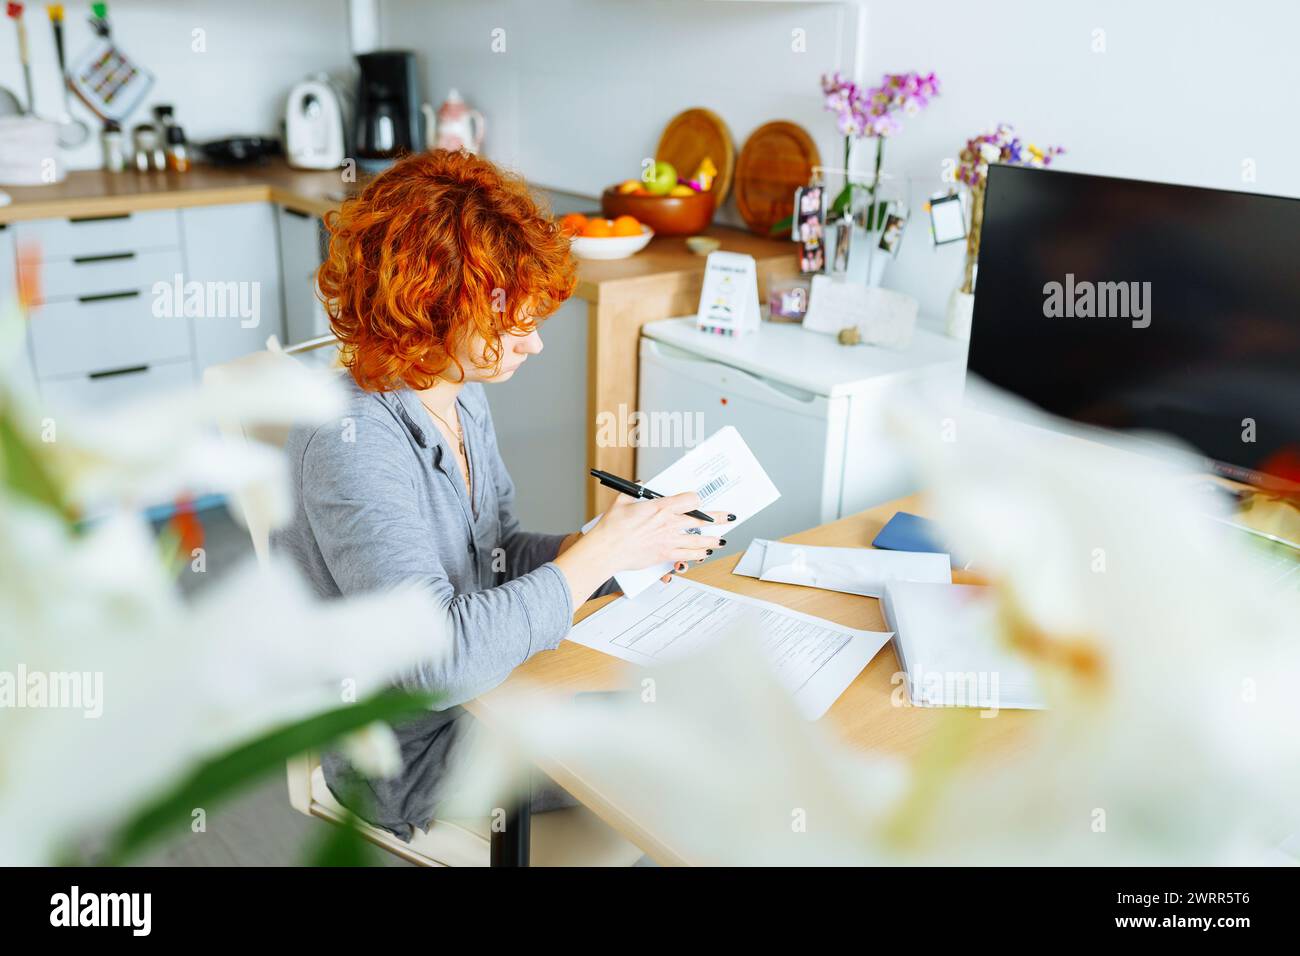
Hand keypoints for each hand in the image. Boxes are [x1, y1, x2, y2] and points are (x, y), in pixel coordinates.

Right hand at [552, 492, 730, 611]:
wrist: (606, 550)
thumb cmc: (611, 527)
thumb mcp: (622, 501)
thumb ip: (635, 491)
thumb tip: (641, 484)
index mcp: (660, 507)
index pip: (690, 500)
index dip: (697, 500)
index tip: (698, 501)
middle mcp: (668, 523)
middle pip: (701, 520)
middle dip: (718, 518)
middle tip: (729, 517)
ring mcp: (669, 541)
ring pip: (698, 540)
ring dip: (712, 539)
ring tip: (721, 539)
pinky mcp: (664, 555)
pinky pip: (687, 555)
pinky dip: (698, 555)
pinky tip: (704, 553)